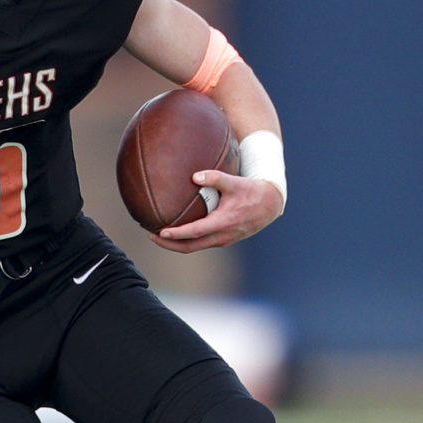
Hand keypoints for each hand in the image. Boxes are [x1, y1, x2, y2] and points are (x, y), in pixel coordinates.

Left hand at [151, 170, 282, 251]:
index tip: (160, 232)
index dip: (176, 234)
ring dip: (177, 244)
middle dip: (169, 244)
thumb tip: (194, 175)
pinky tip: (178, 232)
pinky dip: (188, 241)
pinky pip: (202, 243)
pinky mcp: (224, 239)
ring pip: (195, 247)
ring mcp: (224, 240)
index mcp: (222, 223)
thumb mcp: (234, 182)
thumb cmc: (251, 191)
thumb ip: (215, 177)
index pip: (194, 232)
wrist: (270, 205)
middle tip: (151, 235)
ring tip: (160, 235)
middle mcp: (222, 236)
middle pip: (190, 247)